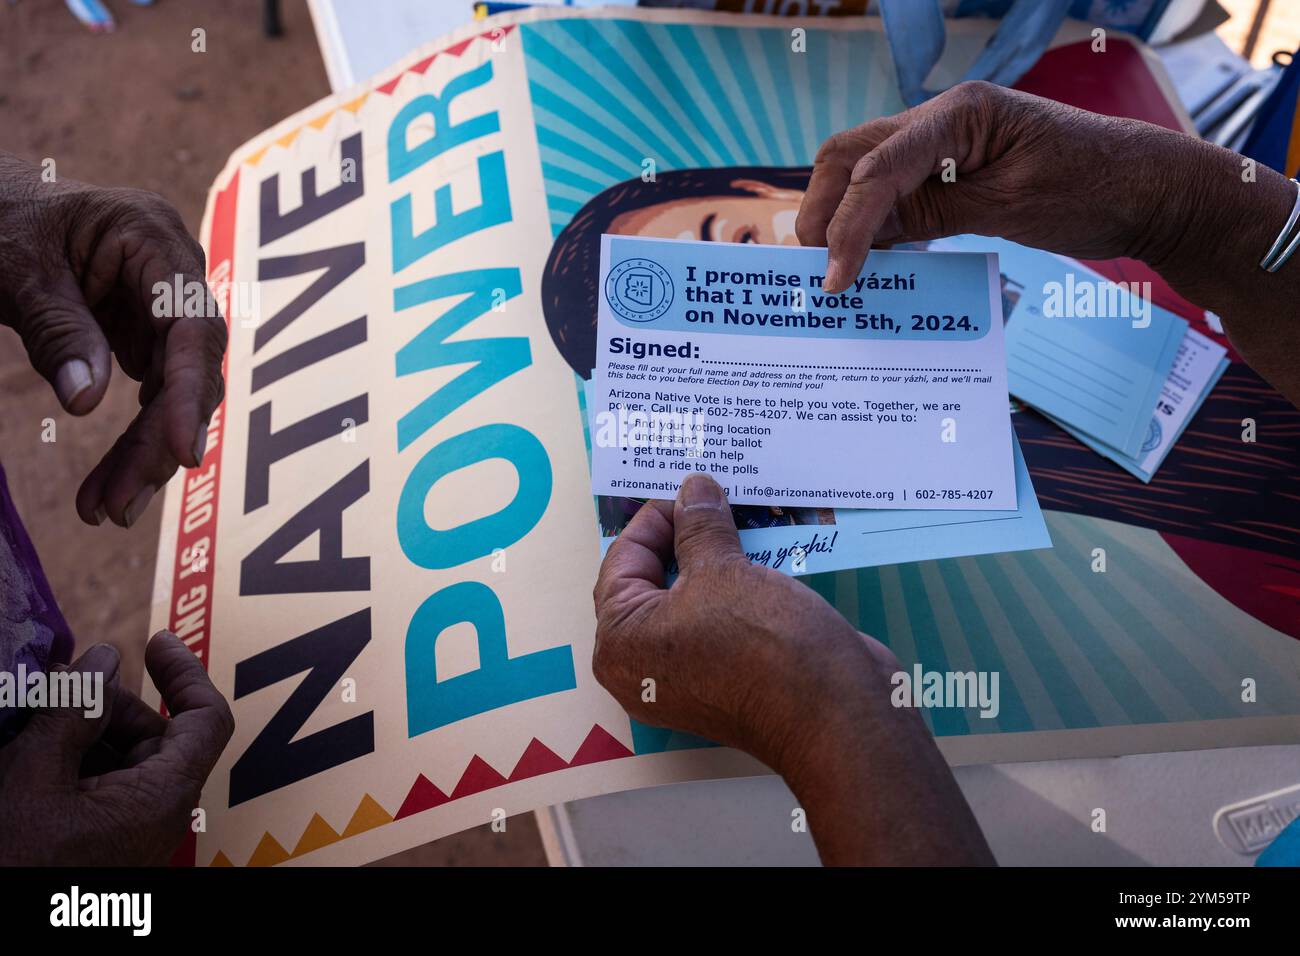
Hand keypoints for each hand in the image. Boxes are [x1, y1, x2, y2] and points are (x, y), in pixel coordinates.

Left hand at [0, 151, 225, 527]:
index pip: (191, 324)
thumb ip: (55, 329)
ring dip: (145, 455)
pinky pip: (153, 399)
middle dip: (157, 440)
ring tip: (106, 510)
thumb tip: (86, 402)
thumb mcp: (13, 269)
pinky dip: (132, 444)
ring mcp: (165, 309)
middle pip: (190, 370)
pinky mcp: (147, 338)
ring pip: (176, 394)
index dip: (190, 391)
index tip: (182, 452)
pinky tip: (111, 488)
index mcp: (153, 237)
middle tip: (118, 504)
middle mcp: (175, 275)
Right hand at [0, 632, 234, 865]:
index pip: (206, 720)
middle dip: (106, 703)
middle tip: (53, 684)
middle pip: (154, 734)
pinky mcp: (97, 843)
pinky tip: (26, 749)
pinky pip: (95, 788)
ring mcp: (126, 831)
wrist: (0, 932)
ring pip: (119, 759)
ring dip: (80, 731)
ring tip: (31, 716)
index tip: (155, 641)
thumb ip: (72, 715)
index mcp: (162, 797)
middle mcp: (155, 814)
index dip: (185, 673)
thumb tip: (103, 661)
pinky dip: (68, 762)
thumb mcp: (32, 779)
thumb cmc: (14, 861)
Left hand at [593, 474, 993, 864]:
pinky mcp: (730, 677)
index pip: (622, 561)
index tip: (689, 486)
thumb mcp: (723, 570)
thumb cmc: (763, 644)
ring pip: (694, 599)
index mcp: (621, 643)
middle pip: (654, 581)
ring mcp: (688, 676)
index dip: (656, 517)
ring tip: (742, 513)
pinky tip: (766, 550)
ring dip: (718, 558)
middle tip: (713, 494)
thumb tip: (693, 489)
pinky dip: (739, 585)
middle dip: (686, 535)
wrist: (837, 714)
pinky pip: (724, 619)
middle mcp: (644, 666)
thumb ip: (699, 525)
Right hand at [798, 81, 1299, 407]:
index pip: (878, 168)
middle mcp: (943, 120)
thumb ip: (935, 213)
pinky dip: (876, 224)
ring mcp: (947, 143)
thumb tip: (866, 235)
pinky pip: (898, 192)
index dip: (847, 226)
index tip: (835, 280)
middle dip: (823, 209)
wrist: (1150, 190)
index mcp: (959, 114)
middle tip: (812, 267)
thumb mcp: (1010, 207)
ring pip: (866, 171)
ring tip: (831, 267)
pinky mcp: (956, 171)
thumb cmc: (1095, 188)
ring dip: (841, 215)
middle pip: (852, 154)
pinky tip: (871, 260)